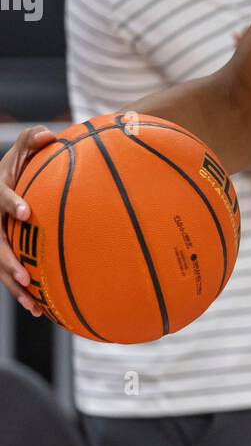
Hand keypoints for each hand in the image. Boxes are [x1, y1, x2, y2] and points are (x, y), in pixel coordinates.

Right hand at [0, 125, 57, 316]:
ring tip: (32, 303)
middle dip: (8, 261)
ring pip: (0, 265)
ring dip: (14, 285)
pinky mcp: (3, 254)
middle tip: (24, 276)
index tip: (26, 212)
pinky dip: (23, 292)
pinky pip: (10, 275)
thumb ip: (32, 141)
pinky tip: (40, 310)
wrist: (2, 187)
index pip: (1, 196)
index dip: (11, 203)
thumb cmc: (16, 168)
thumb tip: (51, 134)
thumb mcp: (21, 152)